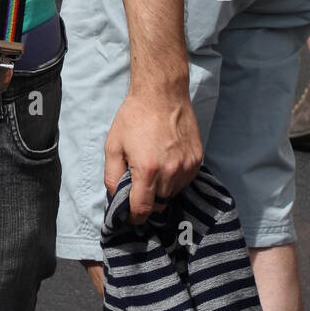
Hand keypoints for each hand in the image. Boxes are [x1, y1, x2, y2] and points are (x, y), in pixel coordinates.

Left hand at [104, 87, 202, 224]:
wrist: (162, 94)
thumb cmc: (134, 117)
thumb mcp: (113, 145)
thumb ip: (112, 176)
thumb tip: (116, 198)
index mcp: (147, 170)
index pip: (143, 209)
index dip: (134, 217)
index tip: (130, 216)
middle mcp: (170, 172)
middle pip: (158, 203)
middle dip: (146, 200)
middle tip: (138, 185)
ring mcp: (187, 166)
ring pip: (172, 193)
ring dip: (161, 189)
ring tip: (152, 168)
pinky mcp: (197, 160)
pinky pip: (184, 180)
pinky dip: (174, 178)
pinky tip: (165, 161)